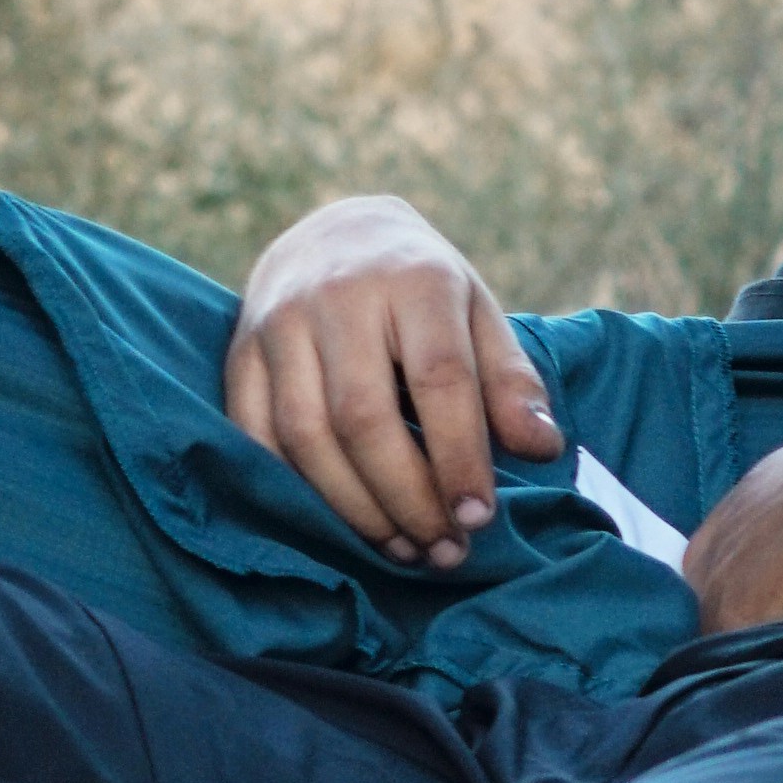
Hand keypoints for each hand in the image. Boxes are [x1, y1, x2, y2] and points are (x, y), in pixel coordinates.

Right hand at [224, 196, 557, 573]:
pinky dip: (295, 490)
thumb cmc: (421, 289)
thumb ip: (510, 380)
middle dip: (407, 497)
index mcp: (414, 279)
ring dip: (354, 508)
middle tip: (443, 549)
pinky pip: (256, 436)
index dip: (459, 456)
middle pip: (364, 417)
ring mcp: (278, 322)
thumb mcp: (478, 313)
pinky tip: (339, 522)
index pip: (438, 377)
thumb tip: (542, 448)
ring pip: (305, 435)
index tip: (478, 517)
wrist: (333, 233)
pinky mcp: (240, 352)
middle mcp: (337, 295)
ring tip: (401, 547)